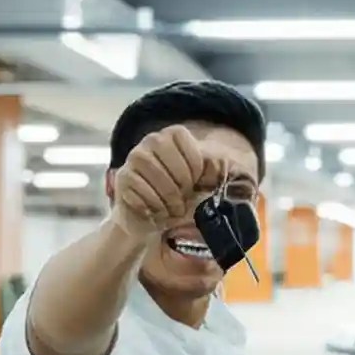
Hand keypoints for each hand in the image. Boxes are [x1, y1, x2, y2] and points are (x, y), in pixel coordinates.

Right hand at [109, 125, 209, 239]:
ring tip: (172, 208)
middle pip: (177, 166)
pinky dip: (154, 205)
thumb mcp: (203, 183)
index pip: (193, 153)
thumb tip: (231, 175)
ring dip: (169, 199)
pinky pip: (143, 190)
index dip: (196, 173)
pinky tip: (156, 210)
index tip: (194, 183)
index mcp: (173, 136)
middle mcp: (152, 140)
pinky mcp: (123, 176)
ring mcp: (134, 157)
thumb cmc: (178, 198)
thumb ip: (217, 172)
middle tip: (182, 200)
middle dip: (183, 188)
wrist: (148, 218)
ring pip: (159, 178)